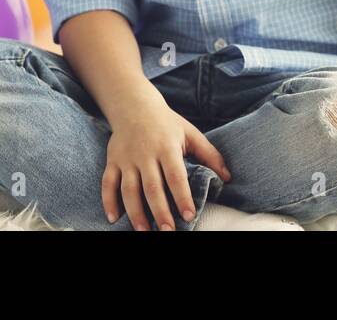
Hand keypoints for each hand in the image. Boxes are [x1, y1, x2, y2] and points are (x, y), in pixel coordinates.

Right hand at [103, 101, 230, 230]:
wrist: (134, 105)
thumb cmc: (167, 123)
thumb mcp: (190, 133)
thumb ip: (210, 154)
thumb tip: (228, 177)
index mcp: (166, 146)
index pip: (175, 175)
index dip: (182, 196)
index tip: (189, 216)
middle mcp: (145, 153)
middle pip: (152, 187)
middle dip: (160, 212)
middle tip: (168, 231)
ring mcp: (126, 158)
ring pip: (129, 189)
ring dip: (135, 213)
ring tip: (144, 231)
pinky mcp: (112, 160)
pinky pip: (107, 183)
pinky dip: (108, 201)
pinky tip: (113, 219)